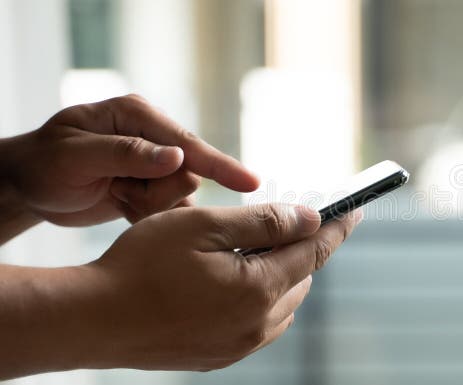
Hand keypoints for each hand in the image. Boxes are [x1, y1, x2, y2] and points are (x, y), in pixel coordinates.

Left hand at [0, 94, 258, 225]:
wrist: (27, 187)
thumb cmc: (42, 165)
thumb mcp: (75, 156)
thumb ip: (126, 154)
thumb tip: (177, 158)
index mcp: (136, 115)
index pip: (186, 143)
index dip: (219, 165)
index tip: (250, 183)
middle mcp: (152, 135)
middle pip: (188, 173)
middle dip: (157, 194)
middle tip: (119, 193)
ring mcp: (153, 161)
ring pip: (180, 194)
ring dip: (149, 205)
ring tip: (115, 197)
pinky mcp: (151, 184)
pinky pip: (170, 207)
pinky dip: (148, 214)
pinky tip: (122, 205)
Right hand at [0, 204, 361, 377]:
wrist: (91, 319)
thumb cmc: (140, 265)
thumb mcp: (204, 226)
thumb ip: (265, 221)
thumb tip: (310, 218)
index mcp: (259, 289)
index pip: (314, 252)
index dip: (336, 228)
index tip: (355, 211)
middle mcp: (257, 325)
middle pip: (301, 278)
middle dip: (300, 248)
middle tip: (285, 222)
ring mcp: (239, 346)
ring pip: (282, 303)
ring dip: (279, 274)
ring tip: (250, 249)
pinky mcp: (219, 356)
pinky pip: (259, 323)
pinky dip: (259, 297)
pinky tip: (232, 280)